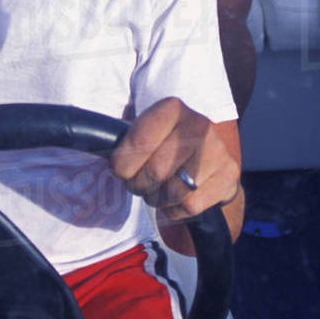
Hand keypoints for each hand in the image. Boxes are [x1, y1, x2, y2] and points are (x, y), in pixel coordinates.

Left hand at [110, 97, 241, 246]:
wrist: (209, 159)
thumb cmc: (165, 146)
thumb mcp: (144, 132)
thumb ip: (122, 140)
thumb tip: (90, 144)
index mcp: (172, 108)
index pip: (139, 143)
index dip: (122, 165)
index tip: (120, 170)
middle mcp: (198, 125)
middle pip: (155, 172)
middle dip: (139, 185)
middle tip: (140, 184)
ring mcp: (217, 151)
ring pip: (173, 192)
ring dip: (157, 199)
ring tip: (158, 190)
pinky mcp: (229, 176)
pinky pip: (190, 206)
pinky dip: (175, 210)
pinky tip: (177, 198)